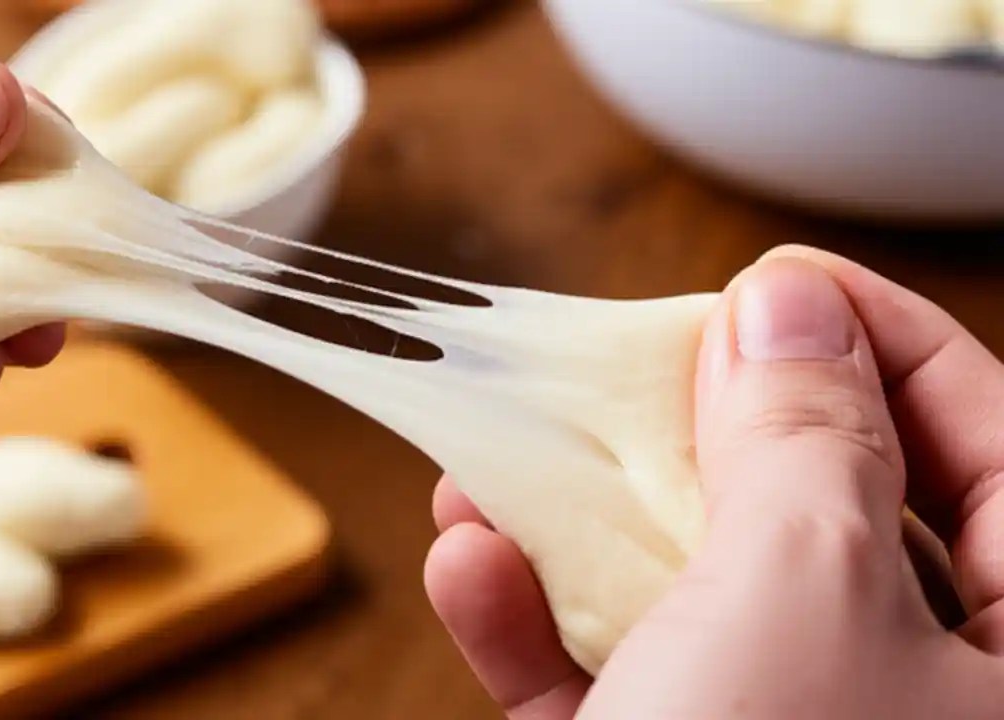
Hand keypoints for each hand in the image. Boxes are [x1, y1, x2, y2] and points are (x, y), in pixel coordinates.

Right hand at [426, 247, 1003, 717]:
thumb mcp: (798, 591)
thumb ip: (802, 435)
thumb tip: (788, 306)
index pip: (991, 442)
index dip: (884, 336)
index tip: (773, 278)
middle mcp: (925, 701)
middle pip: (824, 515)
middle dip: (692, 434)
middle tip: (634, 369)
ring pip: (699, 601)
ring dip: (577, 527)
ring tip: (492, 459)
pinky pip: (621, 683)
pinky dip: (538, 630)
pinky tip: (469, 569)